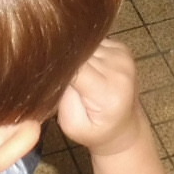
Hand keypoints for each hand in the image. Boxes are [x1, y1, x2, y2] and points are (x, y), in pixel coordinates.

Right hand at [56, 39, 146, 158]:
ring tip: (80, 80)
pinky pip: (93, 43)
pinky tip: (90, 70)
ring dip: (77, 59)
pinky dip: (86, 54)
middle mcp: (119, 70)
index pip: (76, 67)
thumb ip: (62, 97)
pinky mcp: (121, 48)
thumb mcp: (71, 125)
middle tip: (65, 84)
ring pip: (85, 45)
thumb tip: (56, 65)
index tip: (48, 76)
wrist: (124, 126)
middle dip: (67, 64)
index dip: (59, 67)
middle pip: (79, 53)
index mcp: (108, 92)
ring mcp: (122, 57)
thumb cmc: (95, 130)